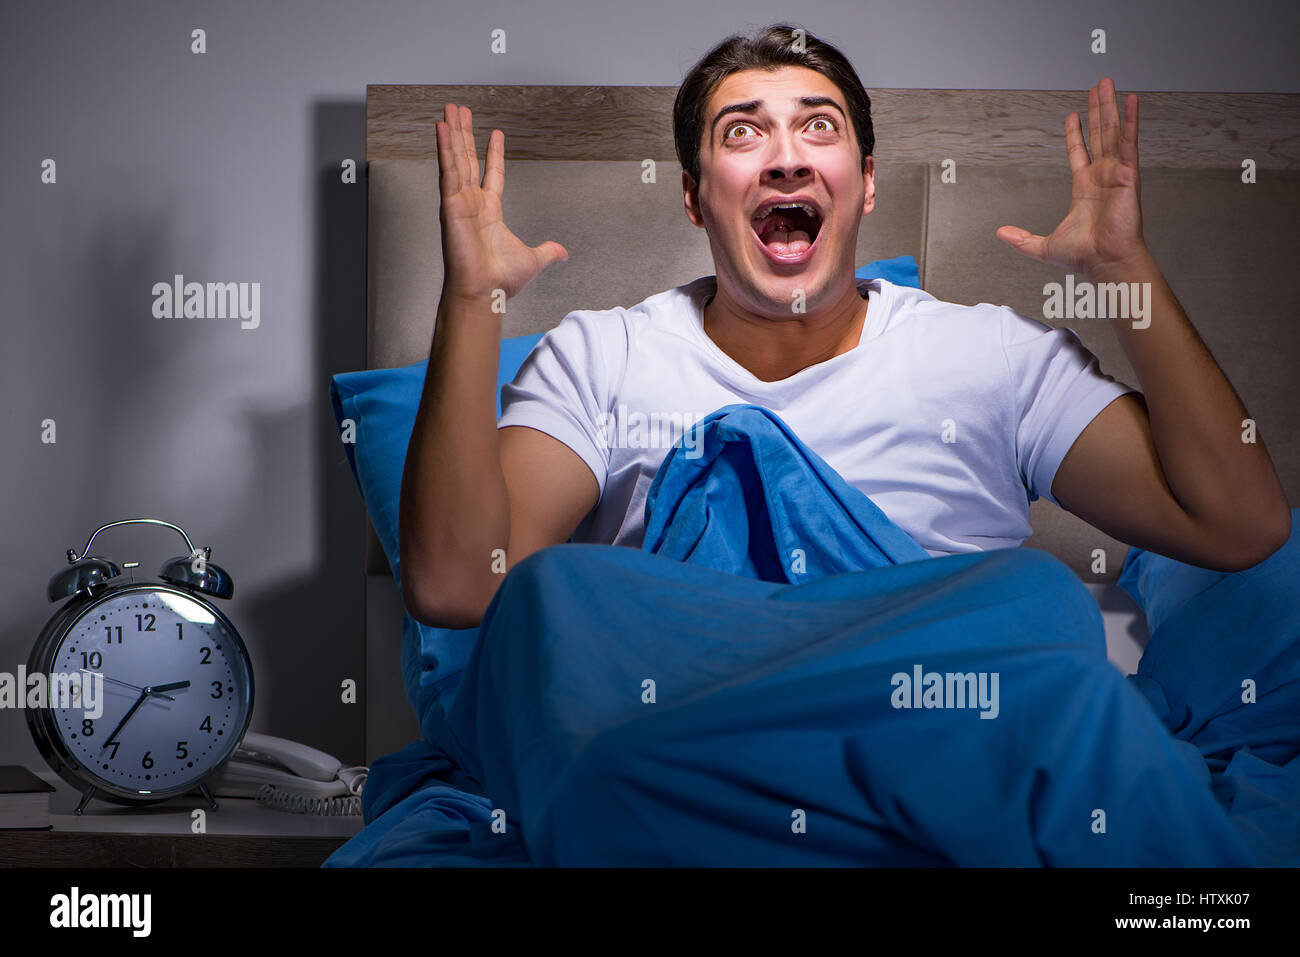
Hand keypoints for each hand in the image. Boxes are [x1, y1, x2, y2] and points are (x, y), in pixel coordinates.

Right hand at [436, 102, 567, 302]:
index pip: (491, 174)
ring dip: (452, 133)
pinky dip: (443, 148)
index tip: (496, 133)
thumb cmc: (501, 281)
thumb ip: (548, 251)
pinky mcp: (449, 204)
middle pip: (468, 159)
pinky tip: (441, 127)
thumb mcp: (533, 259)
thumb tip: (563, 252)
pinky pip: (447, 170)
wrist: (485, 293)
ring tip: (449, 108)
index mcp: (489, 212)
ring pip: (455, 159)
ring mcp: (459, 202)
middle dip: (465, 134)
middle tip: (460, 110)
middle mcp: (472, 203)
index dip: (493, 153)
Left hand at [996, 77, 1147, 276]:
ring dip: (1110, 107)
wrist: (1105, 262)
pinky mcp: (1129, 174)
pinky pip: (1130, 141)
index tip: (1073, 115)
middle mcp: (1102, 177)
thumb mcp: (1042, 247)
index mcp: (1085, 189)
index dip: (1075, 133)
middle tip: (1097, 87)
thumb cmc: (1083, 257)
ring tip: (1107, 83)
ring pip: (1112, 132)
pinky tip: (1130, 101)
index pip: (1079, 152)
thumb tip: (1000, 233)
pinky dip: (1131, 120)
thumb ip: (1021, 239)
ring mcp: (1116, 173)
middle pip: (1098, 135)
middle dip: (1096, 110)